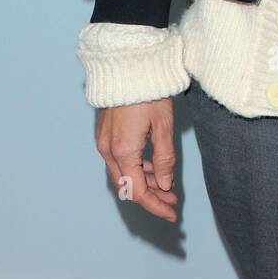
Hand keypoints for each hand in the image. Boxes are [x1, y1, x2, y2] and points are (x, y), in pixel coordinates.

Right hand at [95, 97, 178, 221]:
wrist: (126, 64)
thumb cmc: (147, 91)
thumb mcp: (163, 125)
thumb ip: (164, 158)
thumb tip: (164, 184)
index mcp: (123, 152)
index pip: (139, 192)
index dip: (156, 206)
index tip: (173, 214)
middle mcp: (108, 150)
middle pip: (128, 186)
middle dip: (151, 197)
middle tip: (173, 201)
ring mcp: (104, 142)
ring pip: (123, 174)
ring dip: (144, 183)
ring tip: (167, 185)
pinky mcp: (105, 133)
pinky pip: (119, 160)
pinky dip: (136, 168)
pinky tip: (152, 167)